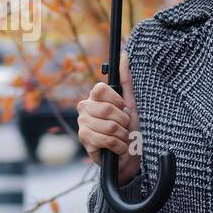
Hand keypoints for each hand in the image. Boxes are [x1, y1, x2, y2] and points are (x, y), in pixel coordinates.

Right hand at [76, 53, 140, 186]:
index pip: (101, 89)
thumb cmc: (127, 130)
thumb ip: (126, 80)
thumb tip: (124, 55)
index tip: (124, 110)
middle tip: (124, 128)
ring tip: (122, 139)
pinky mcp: (84, 140)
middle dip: (123, 122)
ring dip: (123, 136)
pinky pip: (107, 139)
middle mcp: (85, 108)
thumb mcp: (130, 105)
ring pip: (109, 126)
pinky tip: (117, 148)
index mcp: (94, 97)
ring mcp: (82, 124)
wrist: (126, 157)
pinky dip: (119, 146)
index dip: (117, 101)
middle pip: (108, 109)